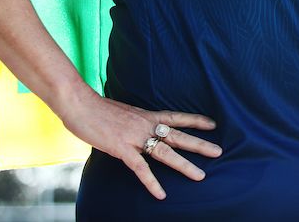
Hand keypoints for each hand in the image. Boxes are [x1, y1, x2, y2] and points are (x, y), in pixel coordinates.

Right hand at [60, 92, 220, 199]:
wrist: (80, 104)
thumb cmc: (97, 108)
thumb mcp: (123, 112)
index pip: (176, 117)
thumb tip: (138, 127)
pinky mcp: (122, 149)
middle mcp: (145, 125)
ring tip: (200, 176)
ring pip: (166, 153)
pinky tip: (161, 194)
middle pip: (178, 136)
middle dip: (199, 144)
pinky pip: (141, 168)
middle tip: (219, 152)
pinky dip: (152, 182)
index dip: (195, 120)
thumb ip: (134, 121)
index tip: (213, 124)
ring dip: (184, 165)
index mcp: (146, 115)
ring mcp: (135, 137)